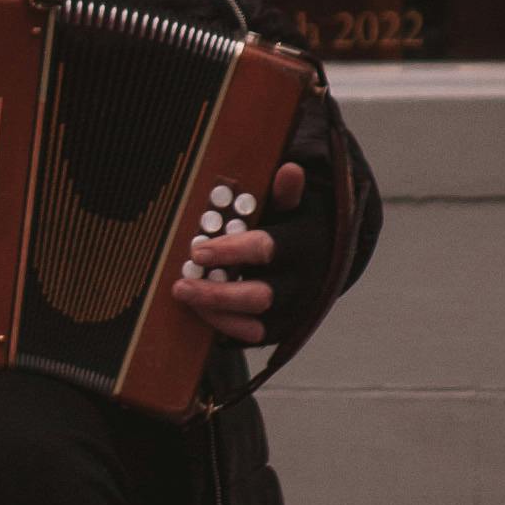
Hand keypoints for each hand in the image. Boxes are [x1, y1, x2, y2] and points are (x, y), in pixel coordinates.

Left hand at [171, 157, 305, 347]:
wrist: (324, 257)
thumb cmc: (296, 224)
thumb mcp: (294, 206)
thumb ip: (285, 194)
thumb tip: (290, 169)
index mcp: (301, 246)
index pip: (264, 250)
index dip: (229, 252)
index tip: (198, 251)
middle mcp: (301, 283)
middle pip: (258, 297)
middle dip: (216, 294)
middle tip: (180, 285)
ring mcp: (293, 310)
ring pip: (253, 322)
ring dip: (214, 312)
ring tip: (183, 294)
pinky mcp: (283, 327)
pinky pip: (251, 335)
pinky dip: (224, 326)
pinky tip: (199, 310)